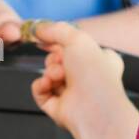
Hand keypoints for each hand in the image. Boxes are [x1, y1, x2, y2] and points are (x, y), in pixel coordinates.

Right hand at [30, 21, 128, 137]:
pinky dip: (40, 86)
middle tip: (60, 61)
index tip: (43, 35)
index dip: (58, 40)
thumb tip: (38, 28)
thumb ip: (55, 29)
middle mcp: (88, 77)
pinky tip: (47, 84)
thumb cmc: (95, 76)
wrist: (94, 110)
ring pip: (48, 75)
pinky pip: (40, 92)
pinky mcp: (60, 108)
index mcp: (99, 59)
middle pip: (58, 60)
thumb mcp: (77, 38)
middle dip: (54, 59)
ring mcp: (74, 94)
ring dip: (49, 73)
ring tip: (58, 76)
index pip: (74, 46)